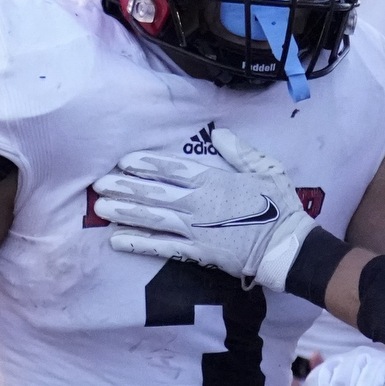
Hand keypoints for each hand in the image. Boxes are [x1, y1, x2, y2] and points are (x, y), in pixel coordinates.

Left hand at [94, 128, 315, 290]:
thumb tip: (218, 134)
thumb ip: (240, 151)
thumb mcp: (266, 169)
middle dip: (125, 187)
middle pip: (154, 192)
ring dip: (125, 212)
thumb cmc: (279, 206)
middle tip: (98, 184)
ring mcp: (196, 229)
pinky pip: (162, 247)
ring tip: (101, 208)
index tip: (123, 161)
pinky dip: (139, 243)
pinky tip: (117, 239)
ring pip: (152, 218)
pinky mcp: (197, 251)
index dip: (146, 164)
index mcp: (214, 180)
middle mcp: (199, 203)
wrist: (286, 246)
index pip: (172, 169)